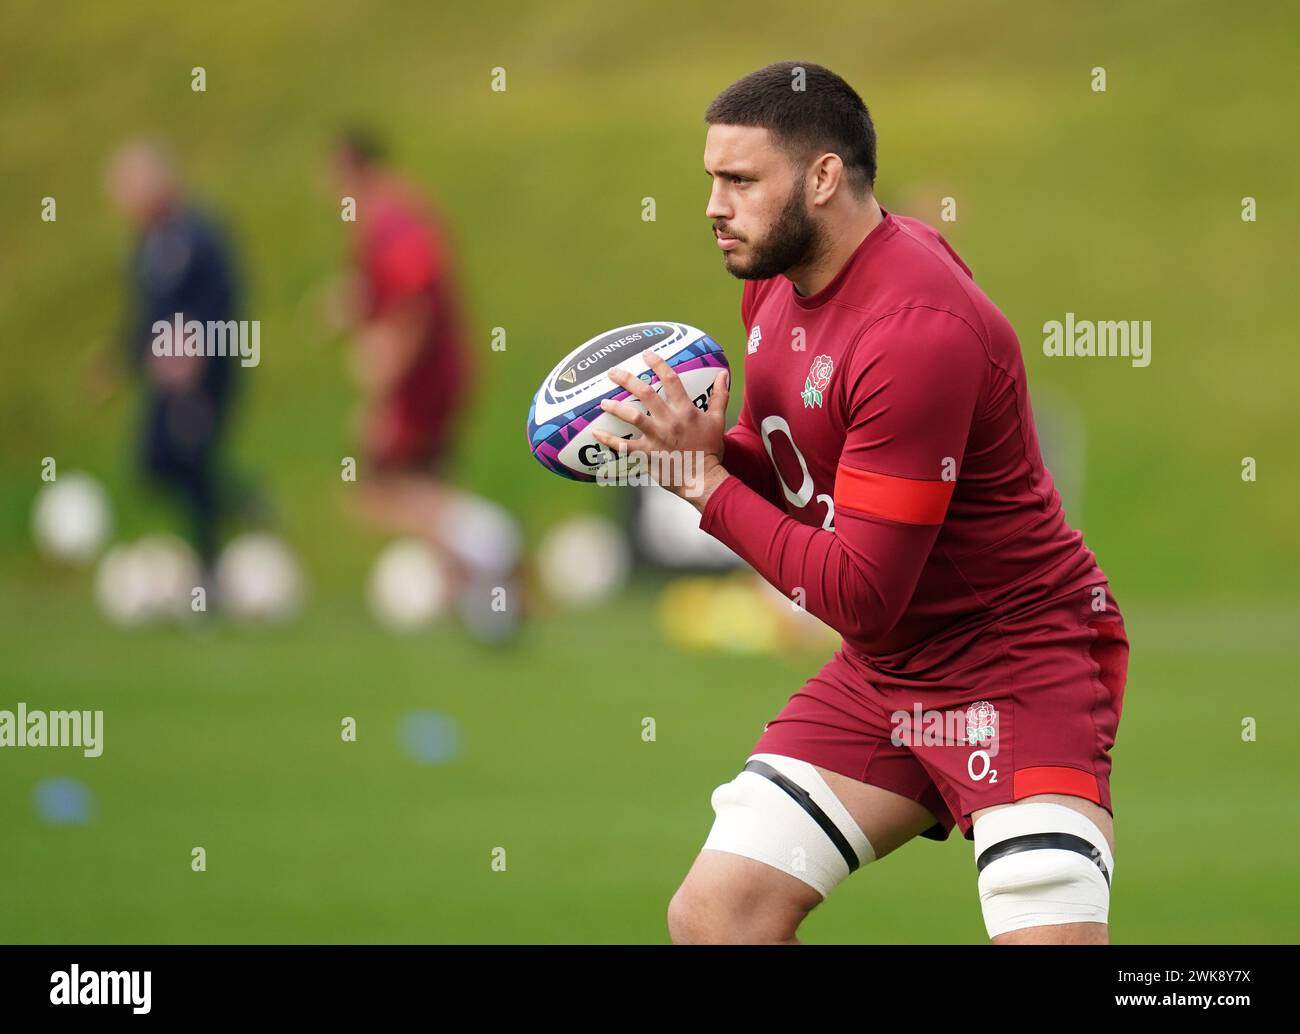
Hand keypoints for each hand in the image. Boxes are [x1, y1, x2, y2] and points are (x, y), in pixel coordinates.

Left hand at [591, 350, 731, 505]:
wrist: (704, 479)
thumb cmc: (710, 450)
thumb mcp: (718, 420)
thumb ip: (720, 395)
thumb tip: (723, 373)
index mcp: (685, 410)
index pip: (671, 379)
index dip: (658, 364)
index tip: (646, 354)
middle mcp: (669, 420)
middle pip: (645, 393)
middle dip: (627, 379)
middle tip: (613, 372)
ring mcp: (657, 437)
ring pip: (633, 417)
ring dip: (616, 408)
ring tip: (603, 403)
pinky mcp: (648, 454)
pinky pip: (624, 446)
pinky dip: (609, 440)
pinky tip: (597, 433)